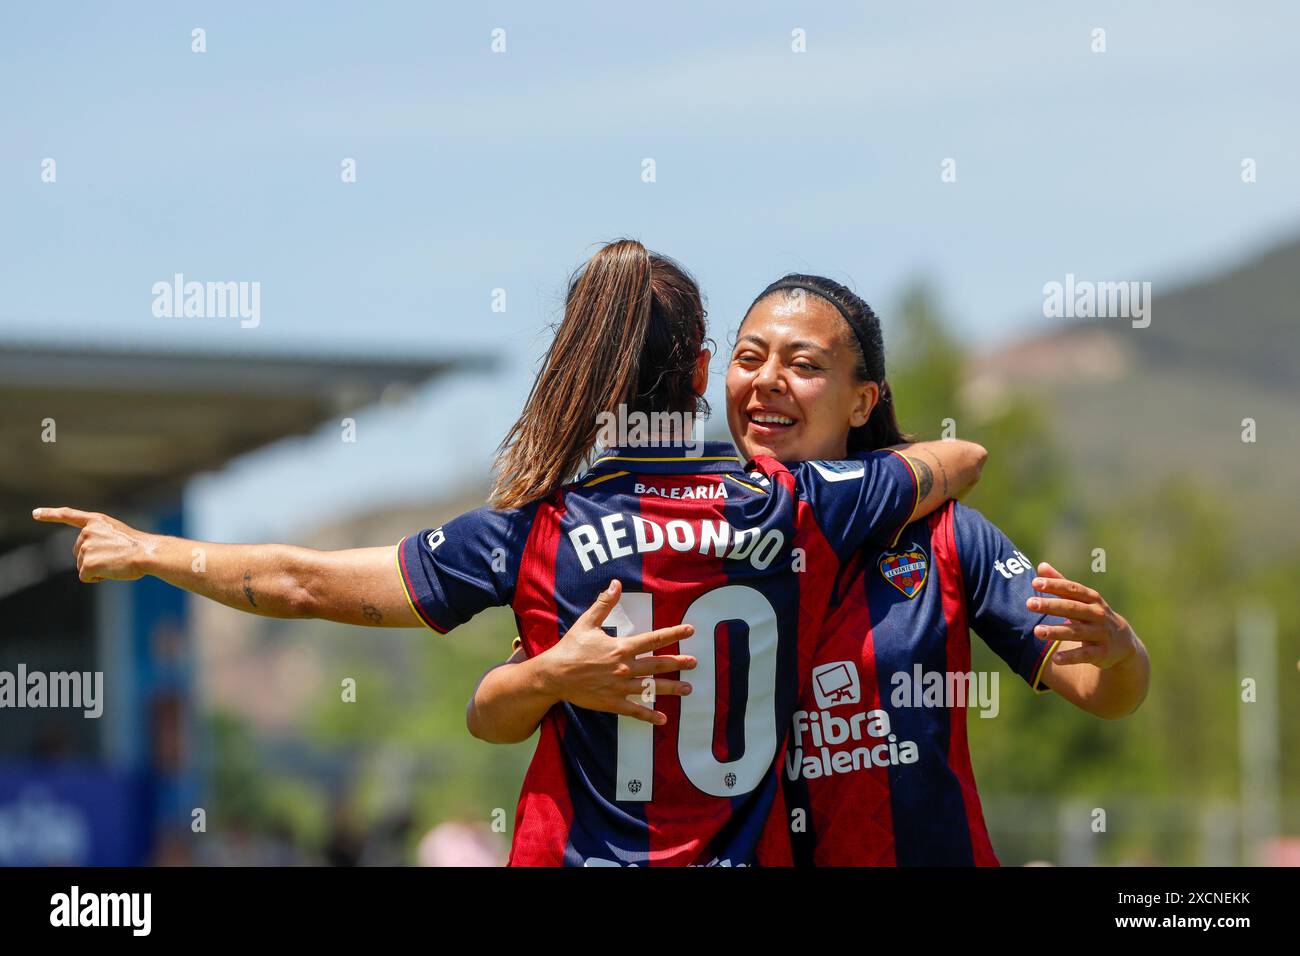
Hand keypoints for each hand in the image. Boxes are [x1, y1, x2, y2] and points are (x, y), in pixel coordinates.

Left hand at [32, 507, 155, 582]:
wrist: (147, 553)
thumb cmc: (139, 547)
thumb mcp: (118, 535)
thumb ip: (100, 539)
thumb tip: (88, 561)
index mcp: (97, 521)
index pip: (69, 515)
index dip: (51, 514)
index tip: (35, 514)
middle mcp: (87, 532)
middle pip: (79, 552)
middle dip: (92, 558)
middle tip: (115, 556)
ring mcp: (86, 547)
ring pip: (83, 565)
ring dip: (97, 568)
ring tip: (116, 562)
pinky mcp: (86, 563)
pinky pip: (86, 577)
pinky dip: (98, 578)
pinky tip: (111, 571)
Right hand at [537, 579, 696, 724]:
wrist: (554, 675)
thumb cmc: (570, 648)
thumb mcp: (587, 622)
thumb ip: (604, 604)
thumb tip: (616, 584)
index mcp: (621, 647)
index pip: (654, 639)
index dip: (674, 634)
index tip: (690, 631)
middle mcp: (625, 667)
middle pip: (658, 664)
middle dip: (678, 663)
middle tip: (694, 662)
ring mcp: (620, 686)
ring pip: (651, 688)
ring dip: (671, 688)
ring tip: (688, 689)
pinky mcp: (612, 702)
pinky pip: (635, 710)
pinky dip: (649, 716)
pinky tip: (663, 719)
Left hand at [1026, 562, 1136, 668]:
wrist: (1123, 642)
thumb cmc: (1093, 615)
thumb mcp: (1081, 599)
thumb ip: (1061, 583)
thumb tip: (1041, 565)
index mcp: (1091, 599)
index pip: (1071, 589)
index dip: (1054, 585)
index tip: (1035, 583)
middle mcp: (1097, 614)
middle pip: (1072, 608)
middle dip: (1050, 605)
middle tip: (1029, 604)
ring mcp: (1100, 633)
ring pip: (1076, 632)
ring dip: (1056, 632)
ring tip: (1037, 631)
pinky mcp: (1102, 652)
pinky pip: (1085, 655)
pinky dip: (1071, 657)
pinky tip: (1055, 659)